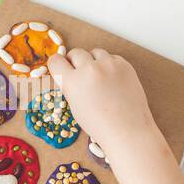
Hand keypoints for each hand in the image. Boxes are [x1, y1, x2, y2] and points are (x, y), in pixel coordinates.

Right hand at [47, 48, 157, 163]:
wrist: (128, 130)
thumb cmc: (100, 124)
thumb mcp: (75, 107)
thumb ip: (70, 86)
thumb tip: (69, 72)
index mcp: (72, 82)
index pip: (56, 61)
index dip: (58, 65)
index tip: (61, 68)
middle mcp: (89, 69)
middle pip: (76, 53)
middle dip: (75, 62)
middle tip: (81, 74)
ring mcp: (109, 65)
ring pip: (95, 52)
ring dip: (93, 62)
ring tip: (98, 78)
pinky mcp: (124, 65)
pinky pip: (112, 58)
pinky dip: (109, 66)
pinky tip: (112, 81)